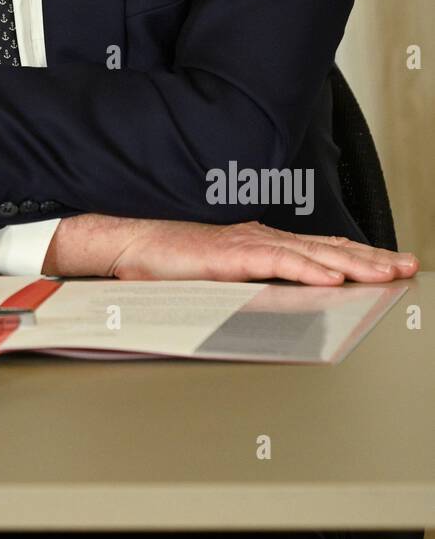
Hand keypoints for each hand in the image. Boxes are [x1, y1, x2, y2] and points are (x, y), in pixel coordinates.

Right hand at [42, 214, 418, 284]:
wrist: (131, 247)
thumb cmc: (168, 266)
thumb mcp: (222, 276)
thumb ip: (253, 283)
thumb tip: (285, 300)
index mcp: (260, 243)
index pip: (321, 249)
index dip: (358, 256)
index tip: (390, 264)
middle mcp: (261, 238)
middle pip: (328, 249)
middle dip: (371, 259)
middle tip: (407, 266)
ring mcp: (248, 244)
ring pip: (312, 255)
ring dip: (353, 264)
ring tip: (386, 273)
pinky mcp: (231, 256)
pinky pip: (278, 264)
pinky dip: (310, 271)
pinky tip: (333, 279)